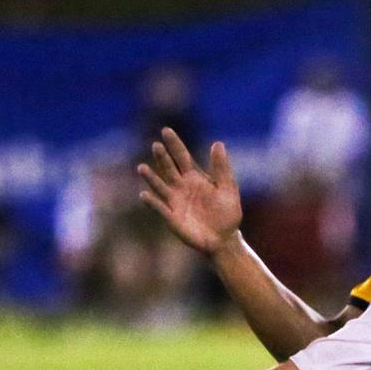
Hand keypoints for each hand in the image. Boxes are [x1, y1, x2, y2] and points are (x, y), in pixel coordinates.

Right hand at [136, 129, 241, 256]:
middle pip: (169, 168)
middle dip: (162, 157)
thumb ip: (221, 168)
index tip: (166, 130)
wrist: (224, 239)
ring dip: (151, 178)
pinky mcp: (172, 217)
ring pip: (160, 186)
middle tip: (157, 145)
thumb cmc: (227, 213)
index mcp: (194, 177)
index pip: (181, 156)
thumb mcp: (227, 188)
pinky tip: (144, 195)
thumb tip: (218, 143)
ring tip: (142, 168)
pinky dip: (152, 202)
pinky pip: (160, 208)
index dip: (174, 144)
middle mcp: (181, 186)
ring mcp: (175, 201)